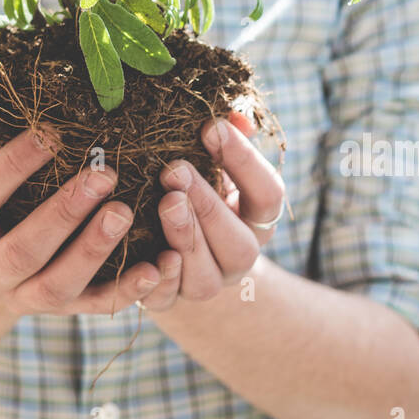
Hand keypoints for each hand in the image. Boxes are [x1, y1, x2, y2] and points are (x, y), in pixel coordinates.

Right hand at [0, 88, 181, 315]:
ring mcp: (21, 300)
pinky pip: (95, 307)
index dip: (12, 164)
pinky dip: (128, 290)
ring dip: (94, 249)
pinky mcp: (60, 312)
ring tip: (126, 211)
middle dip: (64, 213)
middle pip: (22, 251)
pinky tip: (158, 265)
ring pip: (57, 286)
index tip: (50, 130)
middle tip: (104, 174)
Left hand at [135, 110, 285, 313]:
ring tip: (165, 203)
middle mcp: (239, 257)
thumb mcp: (214, 164)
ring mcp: (208, 284)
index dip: (244, 161)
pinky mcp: (171, 302)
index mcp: (256, 219)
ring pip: (206, 277)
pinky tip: (150, 255)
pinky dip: (161, 281)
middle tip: (175, 170)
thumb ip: (227, 141)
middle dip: (207, 205)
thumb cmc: (197, 189)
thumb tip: (233, 115)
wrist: (174, 251)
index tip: (212, 127)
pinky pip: (169, 301)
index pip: (268, 195)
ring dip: (186, 238)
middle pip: (239, 244)